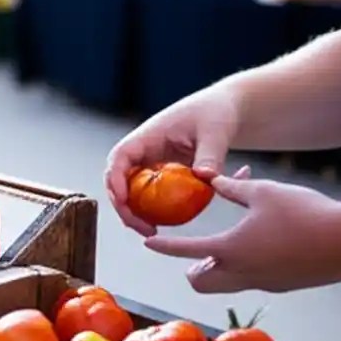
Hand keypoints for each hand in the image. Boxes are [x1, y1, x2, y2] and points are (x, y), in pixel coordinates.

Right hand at [105, 86, 239, 235]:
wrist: (224, 109)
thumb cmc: (217, 113)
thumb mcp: (215, 131)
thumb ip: (211, 154)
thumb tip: (206, 176)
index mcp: (148, 135)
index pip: (120, 156)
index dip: (115, 178)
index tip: (123, 200)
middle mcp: (144, 150)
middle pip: (118, 178)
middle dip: (122, 205)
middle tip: (141, 227)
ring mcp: (151, 163)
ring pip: (130, 190)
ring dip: (134, 212)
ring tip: (150, 231)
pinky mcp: (161, 174)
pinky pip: (148, 194)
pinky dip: (150, 210)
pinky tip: (162, 224)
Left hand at [144, 175, 340, 293]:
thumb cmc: (304, 212)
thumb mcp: (263, 191)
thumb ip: (232, 188)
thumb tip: (211, 180)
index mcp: (229, 249)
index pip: (184, 250)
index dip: (163, 245)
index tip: (148, 242)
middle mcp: (241, 273)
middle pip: (199, 283)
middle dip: (191, 270)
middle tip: (196, 253)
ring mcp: (262, 283)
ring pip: (226, 286)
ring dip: (218, 271)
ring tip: (226, 249)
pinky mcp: (281, 286)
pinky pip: (251, 281)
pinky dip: (245, 268)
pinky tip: (264, 247)